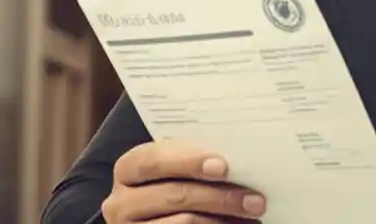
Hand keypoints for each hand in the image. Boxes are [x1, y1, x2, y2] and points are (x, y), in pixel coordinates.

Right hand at [101, 140, 265, 223]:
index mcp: (128, 170)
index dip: (188, 161)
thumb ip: (194, 159)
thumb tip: (238, 157)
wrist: (158, 216)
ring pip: (182, 223)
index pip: (153, 160)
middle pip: (174, 195)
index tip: (223, 166)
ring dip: (222, 219)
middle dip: (220, 196)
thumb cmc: (172, 183)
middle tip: (255, 199)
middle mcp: (120, 202)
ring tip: (251, 214)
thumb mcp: (175, 169)